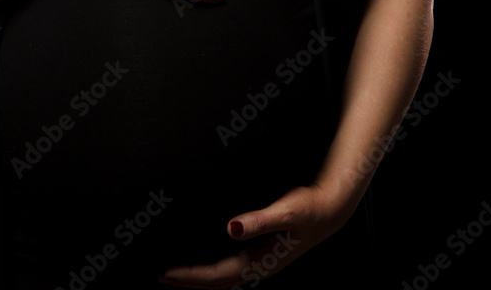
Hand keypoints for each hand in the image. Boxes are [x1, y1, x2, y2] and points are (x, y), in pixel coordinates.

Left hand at [157, 183, 354, 286]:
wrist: (329, 209)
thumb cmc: (307, 210)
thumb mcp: (283, 213)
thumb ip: (258, 221)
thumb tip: (232, 228)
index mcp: (258, 262)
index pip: (216, 276)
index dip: (190, 277)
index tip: (165, 273)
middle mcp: (257, 265)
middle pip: (216, 281)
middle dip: (188, 280)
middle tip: (161, 276)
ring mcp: (260, 260)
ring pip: (223, 274)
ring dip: (200, 275)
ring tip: (176, 271)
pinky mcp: (262, 250)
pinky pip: (231, 263)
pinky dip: (213, 265)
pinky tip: (205, 255)